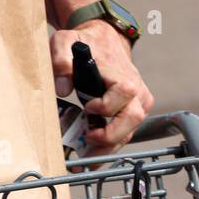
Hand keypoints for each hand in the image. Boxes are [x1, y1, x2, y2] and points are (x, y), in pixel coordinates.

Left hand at [50, 21, 154, 151]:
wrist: (104, 40)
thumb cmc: (84, 43)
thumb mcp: (66, 41)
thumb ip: (61, 59)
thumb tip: (62, 88)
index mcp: (120, 72)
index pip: (124, 92)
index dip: (107, 105)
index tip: (87, 108)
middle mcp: (135, 89)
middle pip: (133, 118)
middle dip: (111, 135)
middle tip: (88, 140)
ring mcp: (137, 101)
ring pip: (131, 131)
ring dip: (108, 148)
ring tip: (86, 157)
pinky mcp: (134, 110)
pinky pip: (127, 133)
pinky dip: (110, 147)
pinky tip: (92, 154)